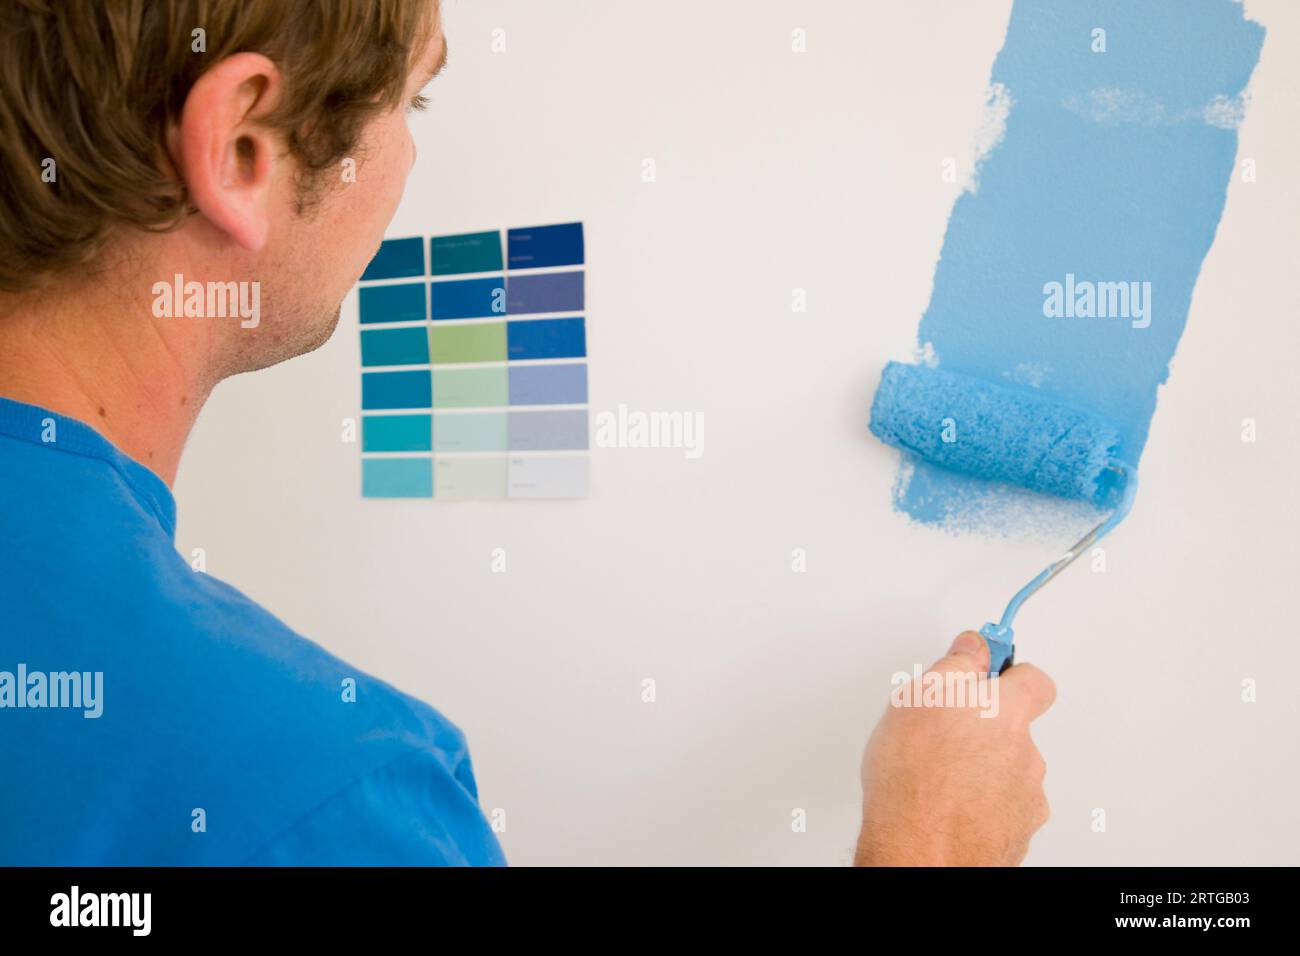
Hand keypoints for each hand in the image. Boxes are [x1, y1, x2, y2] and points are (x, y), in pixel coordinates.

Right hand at [855, 631, 1055, 865]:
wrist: (920, 848)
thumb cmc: (915, 778)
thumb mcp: (920, 697)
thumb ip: (955, 665)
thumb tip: (971, 647)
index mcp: (1008, 713)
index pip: (1033, 679)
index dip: (1009, 672)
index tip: (984, 668)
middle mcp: (1027, 753)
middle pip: (1017, 728)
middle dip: (986, 727)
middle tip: (945, 731)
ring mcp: (1025, 797)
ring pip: (1008, 770)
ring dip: (983, 768)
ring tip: (937, 774)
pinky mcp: (1014, 832)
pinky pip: (1002, 807)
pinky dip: (980, 804)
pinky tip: (946, 804)